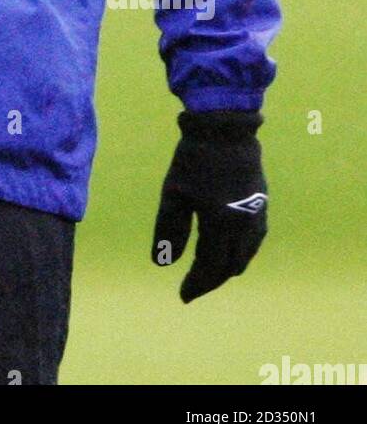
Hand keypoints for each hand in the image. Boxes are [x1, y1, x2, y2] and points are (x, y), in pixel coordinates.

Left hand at [151, 109, 267, 302]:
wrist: (225, 128)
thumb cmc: (193, 159)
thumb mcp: (174, 194)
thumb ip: (169, 230)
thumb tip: (162, 263)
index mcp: (221, 225)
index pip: (209, 266)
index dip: (196, 284)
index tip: (183, 296)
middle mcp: (244, 225)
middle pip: (230, 266)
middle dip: (212, 280)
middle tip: (194, 288)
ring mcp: (257, 213)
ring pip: (246, 254)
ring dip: (229, 268)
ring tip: (211, 273)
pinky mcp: (261, 202)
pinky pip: (255, 239)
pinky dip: (243, 252)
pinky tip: (233, 249)